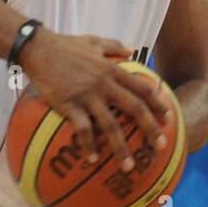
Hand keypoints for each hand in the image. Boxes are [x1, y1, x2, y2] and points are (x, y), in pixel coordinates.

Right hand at [19, 29, 171, 170]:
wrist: (39, 49)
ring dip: (121, 147)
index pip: (142, 89)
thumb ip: (115, 46)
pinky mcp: (69, 105)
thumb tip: (133, 50)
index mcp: (113, 70)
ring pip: (111, 125)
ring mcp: (87, 96)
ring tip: (128, 166)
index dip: (158, 104)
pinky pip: (83, 130)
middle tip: (160, 146)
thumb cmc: (66, 45)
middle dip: (150, 128)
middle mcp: (105, 84)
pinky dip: (88, 145)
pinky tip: (93, 159)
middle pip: (134, 109)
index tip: (168, 118)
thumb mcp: (95, 41)